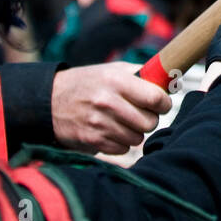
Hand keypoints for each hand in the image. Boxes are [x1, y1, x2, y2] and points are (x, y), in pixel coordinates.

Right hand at [51, 63, 172, 154]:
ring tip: (124, 121)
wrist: (49, 101)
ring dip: (135, 132)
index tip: (161, 104)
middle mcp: (108, 102)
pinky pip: (123, 149)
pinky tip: (111, 131)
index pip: (156, 98)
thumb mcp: (113, 70)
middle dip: (149, 119)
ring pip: (137, 138)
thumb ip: (142, 75)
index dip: (164, 103)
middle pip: (150, 122)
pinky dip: (121, 143)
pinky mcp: (92, 141)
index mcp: (116, 81)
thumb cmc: (87, 83)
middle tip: (141, 114)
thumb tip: (172, 82)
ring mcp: (99, 124)